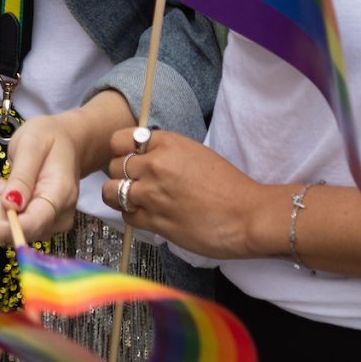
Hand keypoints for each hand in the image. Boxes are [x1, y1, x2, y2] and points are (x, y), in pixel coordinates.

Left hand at [0, 114, 81, 244]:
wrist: (65, 142)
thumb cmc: (48, 139)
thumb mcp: (32, 145)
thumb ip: (21, 176)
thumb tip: (10, 207)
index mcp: (61, 195)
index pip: (33, 223)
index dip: (4, 230)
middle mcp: (58, 218)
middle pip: (16, 230)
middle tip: (2, 180)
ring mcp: (48, 225)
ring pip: (5, 230)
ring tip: (8, 182)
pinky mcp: (36, 227)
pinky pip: (2, 228)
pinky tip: (5, 192)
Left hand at [98, 127, 265, 258]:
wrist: (249, 216)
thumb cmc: (229, 186)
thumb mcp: (195, 153)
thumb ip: (165, 152)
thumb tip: (143, 157)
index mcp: (167, 144)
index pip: (119, 140)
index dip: (121, 151)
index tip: (129, 159)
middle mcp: (155, 166)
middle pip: (113, 167)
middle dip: (121, 175)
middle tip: (135, 183)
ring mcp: (152, 194)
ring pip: (111, 192)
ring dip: (120, 196)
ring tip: (135, 200)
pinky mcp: (155, 221)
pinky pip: (126, 215)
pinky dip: (132, 215)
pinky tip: (148, 215)